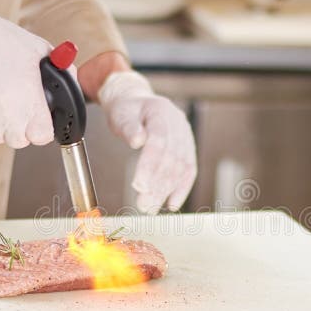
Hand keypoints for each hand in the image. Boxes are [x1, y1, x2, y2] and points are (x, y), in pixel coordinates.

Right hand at [0, 0, 52, 147]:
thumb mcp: (37, 49)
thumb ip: (62, 71)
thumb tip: (74, 87)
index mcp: (27, 92)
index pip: (42, 135)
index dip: (42, 129)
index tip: (38, 122)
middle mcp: (4, 106)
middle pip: (19, 140)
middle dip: (20, 128)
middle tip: (15, 108)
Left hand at [98, 71, 196, 213]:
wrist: (138, 102)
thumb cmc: (127, 111)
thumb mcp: (122, 114)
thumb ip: (129, 127)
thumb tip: (138, 140)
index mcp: (161, 112)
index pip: (158, 141)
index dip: (150, 165)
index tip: (138, 186)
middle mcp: (178, 124)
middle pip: (171, 158)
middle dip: (157, 184)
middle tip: (143, 205)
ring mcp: (186, 136)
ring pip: (180, 167)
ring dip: (166, 190)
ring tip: (150, 208)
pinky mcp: (188, 148)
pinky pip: (189, 170)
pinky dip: (181, 189)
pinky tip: (171, 205)